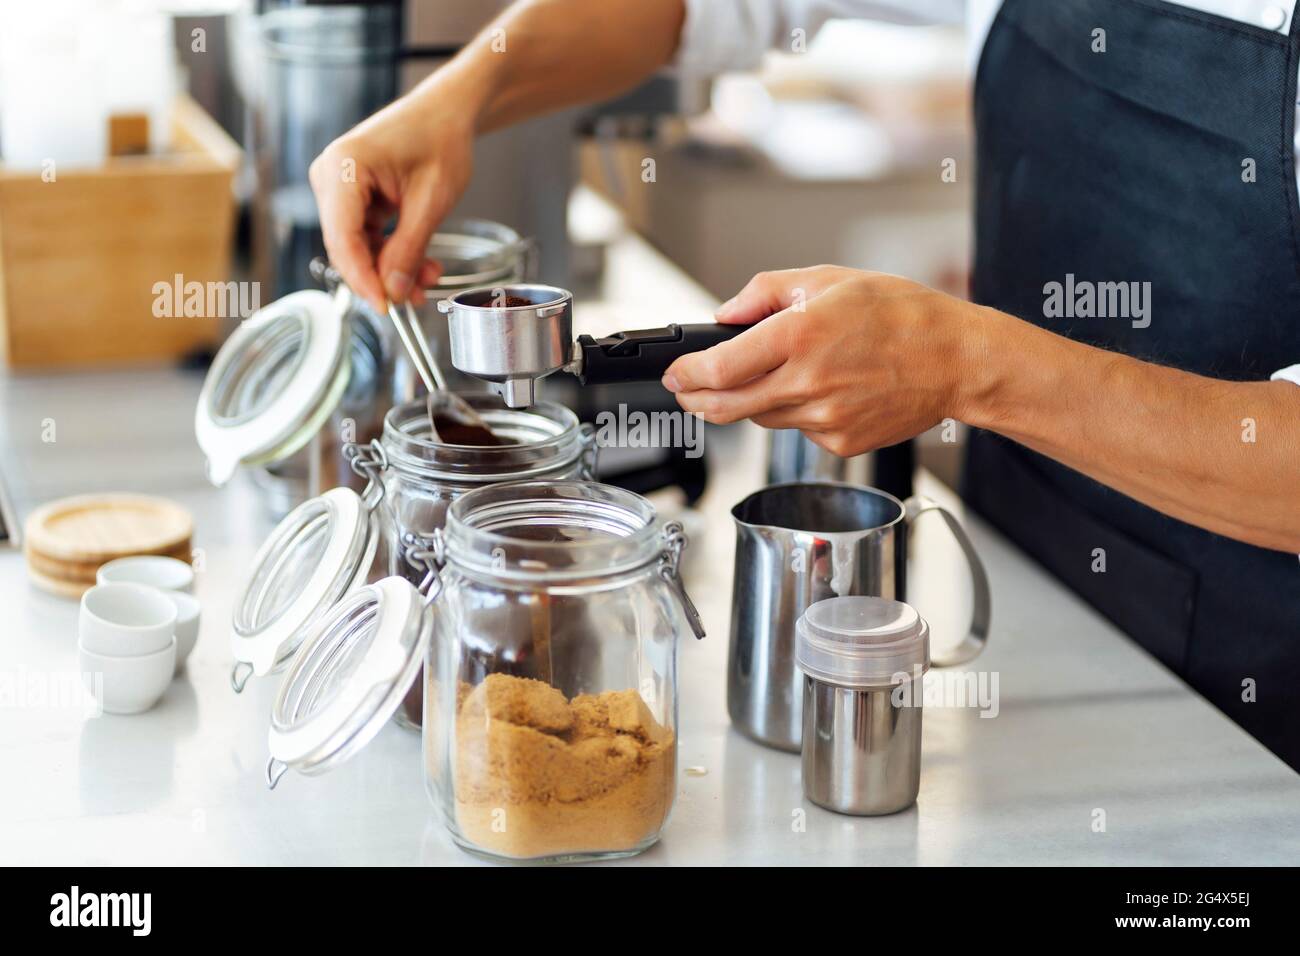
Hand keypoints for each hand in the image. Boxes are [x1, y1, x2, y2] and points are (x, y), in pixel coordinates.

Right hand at [309, 81, 475, 310]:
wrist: (445, 113)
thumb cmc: (440, 139)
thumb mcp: (431, 201)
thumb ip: (409, 248)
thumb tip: (392, 291)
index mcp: (344, 166)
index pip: (343, 237)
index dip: (363, 278)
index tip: (386, 307)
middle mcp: (330, 176)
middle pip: (345, 246)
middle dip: (381, 277)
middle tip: (414, 297)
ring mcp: (338, 188)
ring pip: (357, 248)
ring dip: (391, 269)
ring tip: (429, 277)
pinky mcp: (352, 198)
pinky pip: (366, 238)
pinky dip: (391, 254)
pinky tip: (420, 265)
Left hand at [661, 266, 980, 456]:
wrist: (955, 359)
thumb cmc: (902, 315)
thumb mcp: (828, 280)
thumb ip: (766, 292)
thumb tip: (725, 313)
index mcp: (800, 336)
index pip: (719, 369)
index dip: (686, 376)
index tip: (675, 373)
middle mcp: (808, 382)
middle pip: (726, 408)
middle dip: (696, 400)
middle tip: (688, 390)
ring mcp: (824, 418)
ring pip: (763, 417)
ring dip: (754, 400)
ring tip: (784, 372)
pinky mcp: (840, 442)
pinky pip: (799, 430)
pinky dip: (797, 412)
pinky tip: (826, 388)